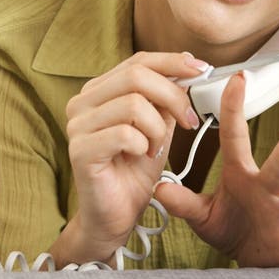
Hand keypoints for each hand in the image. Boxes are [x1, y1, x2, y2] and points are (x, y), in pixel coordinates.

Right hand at [65, 51, 204, 260]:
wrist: (115, 217)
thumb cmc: (134, 171)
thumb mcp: (157, 126)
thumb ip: (166, 98)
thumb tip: (188, 66)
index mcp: (99, 90)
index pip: (138, 61)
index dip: (172, 62)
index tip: (201, 69)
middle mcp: (82, 102)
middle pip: (137, 76)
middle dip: (173, 96)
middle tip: (189, 120)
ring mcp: (77, 125)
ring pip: (134, 104)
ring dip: (158, 128)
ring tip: (156, 147)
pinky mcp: (80, 150)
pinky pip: (125, 133)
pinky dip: (144, 145)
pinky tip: (142, 157)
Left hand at [155, 71, 278, 266]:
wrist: (256, 263)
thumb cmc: (233, 228)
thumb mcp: (203, 216)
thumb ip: (183, 202)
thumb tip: (157, 187)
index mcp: (241, 176)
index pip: (236, 137)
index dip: (234, 107)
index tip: (237, 76)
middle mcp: (266, 190)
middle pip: (277, 168)